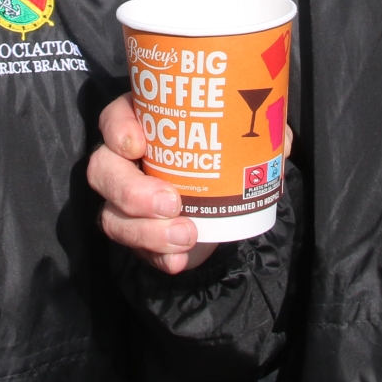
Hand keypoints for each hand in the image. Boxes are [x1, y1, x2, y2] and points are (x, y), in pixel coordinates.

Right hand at [89, 96, 292, 275]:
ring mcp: (123, 202)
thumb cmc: (225, 156)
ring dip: (146, 231)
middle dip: (131, 191)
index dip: (118, 130)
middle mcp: (123, 162)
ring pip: (111, 216)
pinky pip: (134, 249)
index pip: (113, 119)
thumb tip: (279, 139)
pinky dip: (157, 256)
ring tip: (186, 235)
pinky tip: (178, 261)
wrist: (225, 204)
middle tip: (172, 202)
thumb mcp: (244, 139)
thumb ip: (261, 134)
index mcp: (143, 126)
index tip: (139, 144)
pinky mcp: (135, 234)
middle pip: (103, 170)